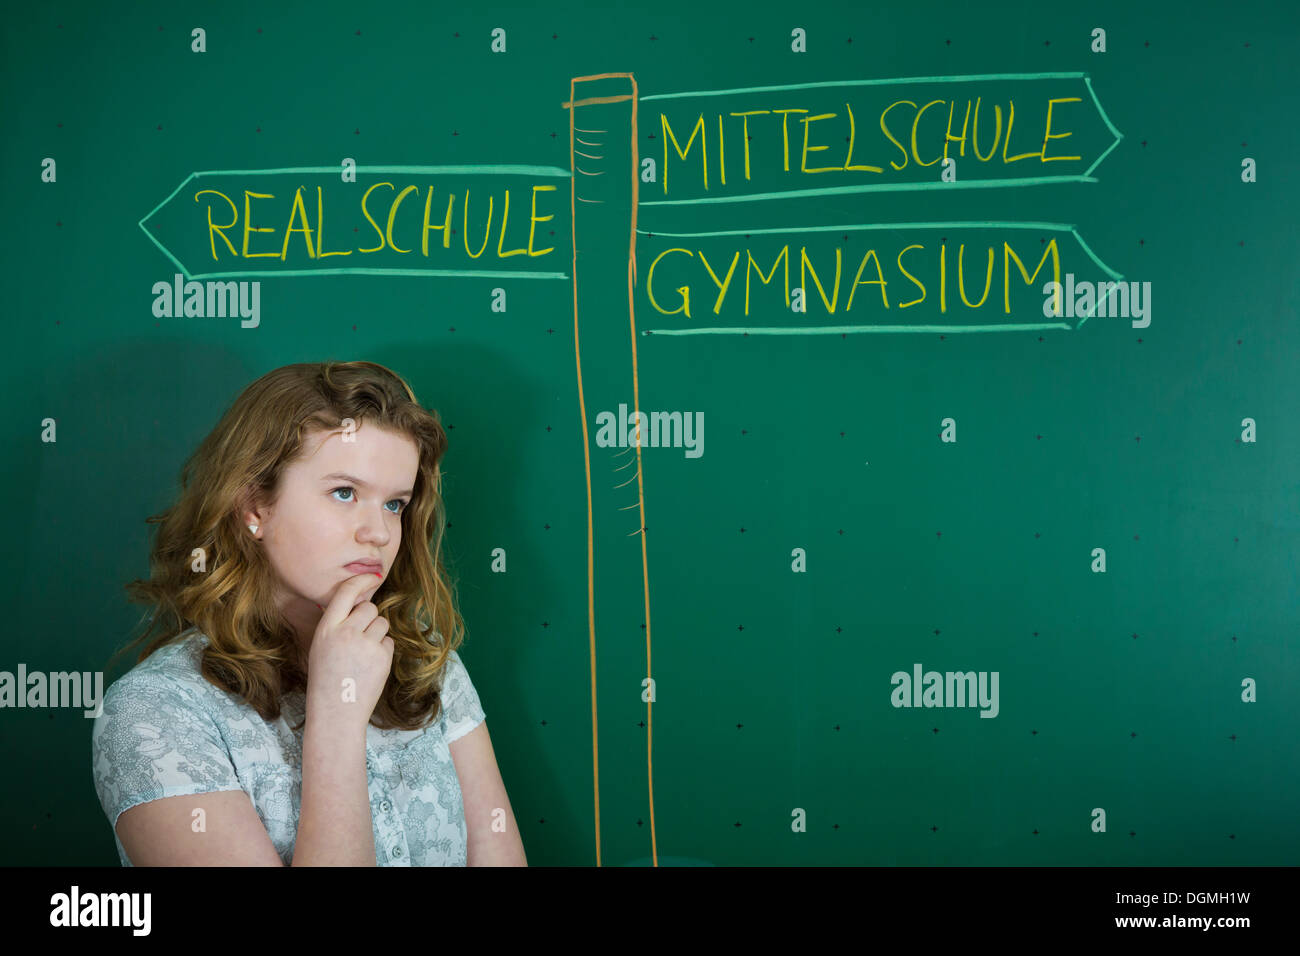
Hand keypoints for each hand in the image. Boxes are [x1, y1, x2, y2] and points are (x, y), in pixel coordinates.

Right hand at [304, 572, 394, 727]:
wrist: (336, 712)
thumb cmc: (326, 680)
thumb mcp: (321, 646)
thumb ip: (337, 625)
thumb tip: (360, 603)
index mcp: (326, 629)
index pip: (345, 593)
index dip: (361, 581)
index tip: (372, 577)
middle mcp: (345, 633)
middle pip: (370, 608)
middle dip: (369, 619)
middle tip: (359, 638)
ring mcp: (365, 645)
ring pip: (382, 623)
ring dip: (377, 634)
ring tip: (363, 655)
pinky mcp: (382, 657)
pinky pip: (389, 641)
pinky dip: (383, 651)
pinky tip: (369, 666)